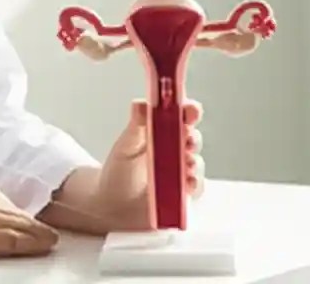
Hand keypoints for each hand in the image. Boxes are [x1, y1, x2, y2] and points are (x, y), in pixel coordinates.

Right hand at [0, 174, 59, 258]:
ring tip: (51, 241)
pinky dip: (33, 242)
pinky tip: (44, 245)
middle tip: (51, 234)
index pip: (6, 200)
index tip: (29, 222)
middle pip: (17, 212)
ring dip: (39, 235)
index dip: (19, 214)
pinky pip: (15, 239)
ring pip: (22, 225)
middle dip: (35, 224)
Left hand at [92, 98, 204, 230]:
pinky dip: (195, 183)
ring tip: (186, 165)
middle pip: (193, 137)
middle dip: (193, 138)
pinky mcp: (182, 192)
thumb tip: (141, 104)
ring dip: (194, 161)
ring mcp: (179, 171)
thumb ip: (137, 124)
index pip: (181, 116)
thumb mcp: (126, 145)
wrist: (112, 206)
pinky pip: (196, 186)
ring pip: (196, 161)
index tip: (191, 111)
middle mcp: (174, 149)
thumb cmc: (118, 171)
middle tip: (187, 140)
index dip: (189, 110)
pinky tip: (187, 183)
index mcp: (161, 131)